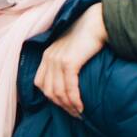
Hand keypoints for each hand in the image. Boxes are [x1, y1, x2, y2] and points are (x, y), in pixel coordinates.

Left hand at [34, 2, 106, 117]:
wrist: (97, 22)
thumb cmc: (87, 36)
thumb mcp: (69, 48)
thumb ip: (64, 61)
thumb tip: (69, 81)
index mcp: (47, 54)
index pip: (39, 83)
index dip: (50, 97)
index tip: (64, 104)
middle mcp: (49, 57)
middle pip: (48, 91)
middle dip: (61, 106)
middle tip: (74, 113)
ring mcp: (58, 60)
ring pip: (58, 93)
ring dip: (69, 107)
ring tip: (79, 113)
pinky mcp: (69, 62)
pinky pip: (69, 88)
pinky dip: (75, 101)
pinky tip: (82, 107)